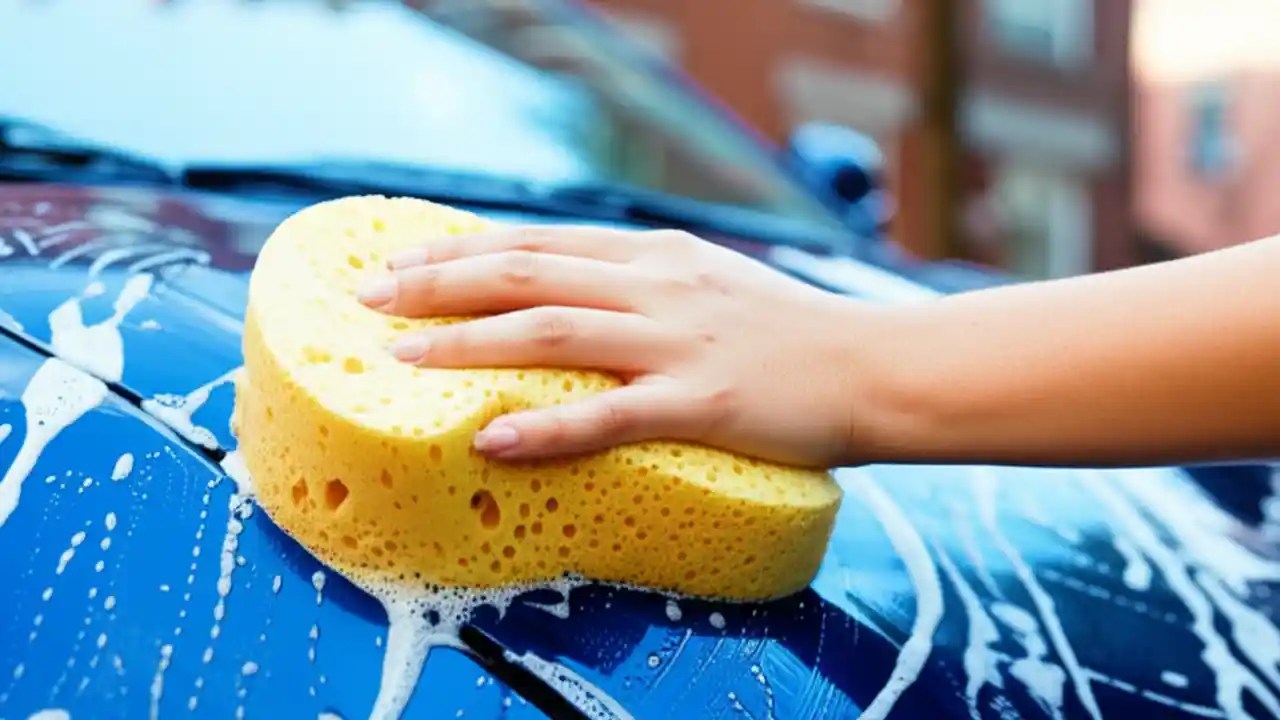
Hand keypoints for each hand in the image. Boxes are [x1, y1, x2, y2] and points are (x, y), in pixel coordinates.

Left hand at [358, 226, 877, 467]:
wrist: (873, 367)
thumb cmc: (787, 334)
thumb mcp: (707, 284)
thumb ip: (641, 283)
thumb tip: (565, 296)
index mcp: (654, 255)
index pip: (537, 242)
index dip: (459, 251)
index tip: (397, 264)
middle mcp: (656, 285)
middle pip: (527, 273)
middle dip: (439, 285)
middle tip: (370, 303)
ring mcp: (679, 342)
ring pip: (552, 330)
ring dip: (468, 343)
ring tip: (401, 360)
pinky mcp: (704, 402)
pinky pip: (610, 414)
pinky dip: (546, 426)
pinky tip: (492, 438)